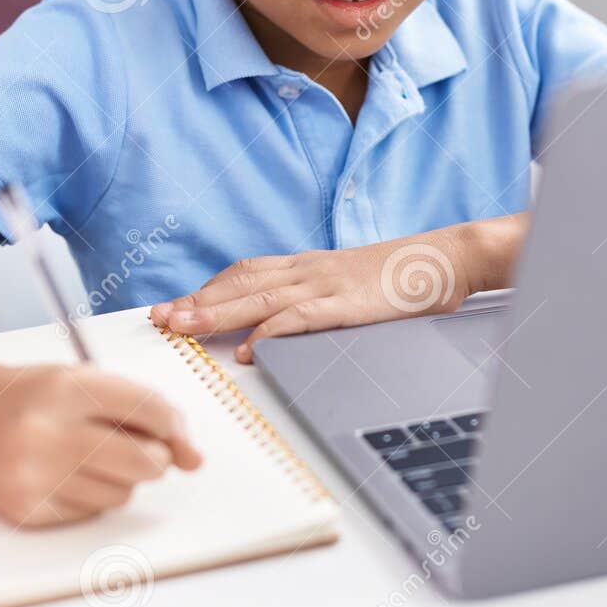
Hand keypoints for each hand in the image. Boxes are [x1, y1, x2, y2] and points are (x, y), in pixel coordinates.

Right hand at [0, 363, 202, 525]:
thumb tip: (192, 458)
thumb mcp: (86, 381)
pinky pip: (92, 513)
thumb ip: (144, 409)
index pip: (149, 410)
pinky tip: (66, 473)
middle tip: (142, 449)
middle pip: (143, 462)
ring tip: (91, 456)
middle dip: (157, 459)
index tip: (183, 441)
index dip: (176, 428)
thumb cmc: (37, 396)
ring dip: (122, 479)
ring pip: (123, 494)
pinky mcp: (26, 510)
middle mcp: (46, 432)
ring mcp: (33, 476)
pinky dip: (92, 496)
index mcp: (67, 388)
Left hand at [151, 215, 527, 362]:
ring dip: (217, 313)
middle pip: (241, 282)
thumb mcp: (352, 283)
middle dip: (197, 301)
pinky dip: (268, 332)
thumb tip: (285, 324)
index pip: (245, 272)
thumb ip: (318, 298)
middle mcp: (310, 269)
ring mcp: (327, 284)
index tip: (174, 305)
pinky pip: (299, 317)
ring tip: (183, 330)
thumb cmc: (404, 276)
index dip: (207, 289)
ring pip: (259, 297)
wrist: (446, 258)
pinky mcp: (347, 304)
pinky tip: (247, 349)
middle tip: (160, 319)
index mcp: (310, 265)